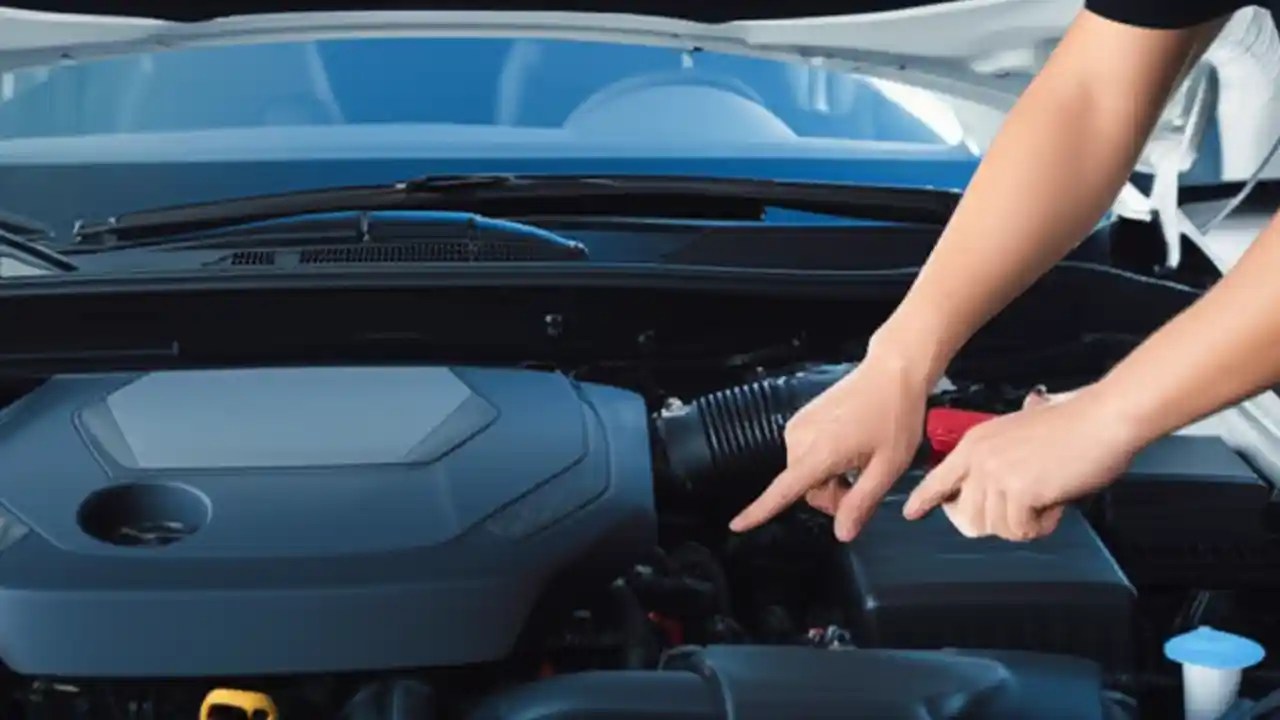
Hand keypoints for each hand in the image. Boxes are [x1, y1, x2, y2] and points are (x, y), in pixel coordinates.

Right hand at [728, 351, 929, 541]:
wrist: (891, 372)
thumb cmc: (895, 417)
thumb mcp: (889, 467)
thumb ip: (862, 503)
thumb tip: (842, 535)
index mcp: (820, 452)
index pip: (784, 490)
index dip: (760, 511)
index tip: (736, 525)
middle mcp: (800, 439)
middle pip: (806, 489)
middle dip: (832, 496)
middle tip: (865, 484)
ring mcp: (798, 426)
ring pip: (806, 474)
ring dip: (829, 479)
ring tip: (860, 462)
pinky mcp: (801, 419)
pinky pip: (805, 455)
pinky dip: (824, 461)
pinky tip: (849, 448)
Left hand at [903, 386, 1138, 540]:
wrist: (1100, 419)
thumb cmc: (1070, 426)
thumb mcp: (1018, 434)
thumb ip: (999, 459)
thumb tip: (997, 488)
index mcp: (974, 444)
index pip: (939, 478)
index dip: (925, 499)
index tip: (912, 513)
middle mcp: (977, 459)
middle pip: (969, 518)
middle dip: (1000, 521)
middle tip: (1028, 507)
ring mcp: (995, 475)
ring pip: (997, 528)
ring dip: (1026, 523)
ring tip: (1047, 497)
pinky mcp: (1018, 491)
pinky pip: (1022, 530)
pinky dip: (1043, 524)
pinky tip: (1056, 500)